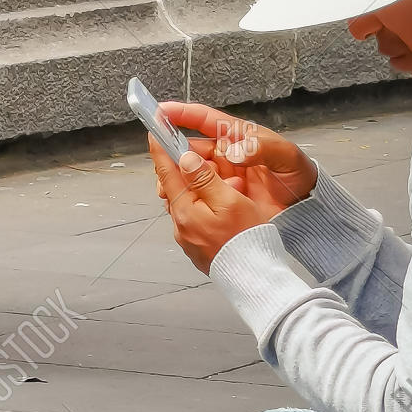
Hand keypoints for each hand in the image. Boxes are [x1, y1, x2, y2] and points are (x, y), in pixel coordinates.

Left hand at [150, 141, 272, 274]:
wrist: (256, 279)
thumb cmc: (247, 241)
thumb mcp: (230, 201)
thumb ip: (204, 178)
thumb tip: (184, 158)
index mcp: (184, 210)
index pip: (166, 171)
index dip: (160, 148)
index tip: (155, 131)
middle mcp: (179, 224)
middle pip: (175, 186)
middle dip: (189, 170)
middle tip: (213, 165)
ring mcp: (186, 237)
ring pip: (187, 202)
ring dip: (201, 190)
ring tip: (229, 189)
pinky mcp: (196, 246)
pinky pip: (195, 218)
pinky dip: (206, 207)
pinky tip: (225, 210)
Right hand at [159, 101, 317, 218]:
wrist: (308, 208)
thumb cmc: (297, 174)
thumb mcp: (286, 156)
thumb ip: (261, 150)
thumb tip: (230, 153)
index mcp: (236, 135)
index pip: (203, 119)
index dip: (180, 113)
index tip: (159, 112)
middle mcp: (223, 153)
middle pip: (189, 148)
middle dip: (171, 152)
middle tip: (160, 163)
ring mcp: (220, 176)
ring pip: (189, 171)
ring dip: (176, 177)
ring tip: (168, 188)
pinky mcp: (220, 197)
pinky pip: (197, 193)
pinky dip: (186, 195)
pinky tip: (179, 201)